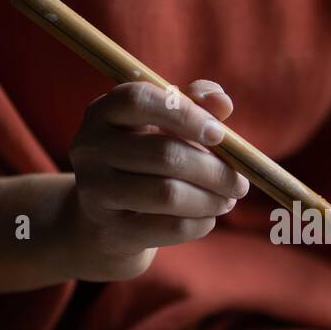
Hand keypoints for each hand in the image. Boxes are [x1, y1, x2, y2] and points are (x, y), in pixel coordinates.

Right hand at [63, 80, 248, 281]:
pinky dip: (200, 222)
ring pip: (168, 194)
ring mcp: (95, 190)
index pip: (139, 100)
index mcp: (103, 111)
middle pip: (164, 154)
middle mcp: (90, 148)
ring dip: (211, 199)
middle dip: (213, 170)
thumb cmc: (145, 157)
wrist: (107, 215)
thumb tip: (223, 102)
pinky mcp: (110, 229)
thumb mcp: (164, 125)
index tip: (219, 134)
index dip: (184, 114)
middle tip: (240, 183)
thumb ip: (195, 105)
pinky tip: (208, 217)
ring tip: (228, 200)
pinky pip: (169, 227)